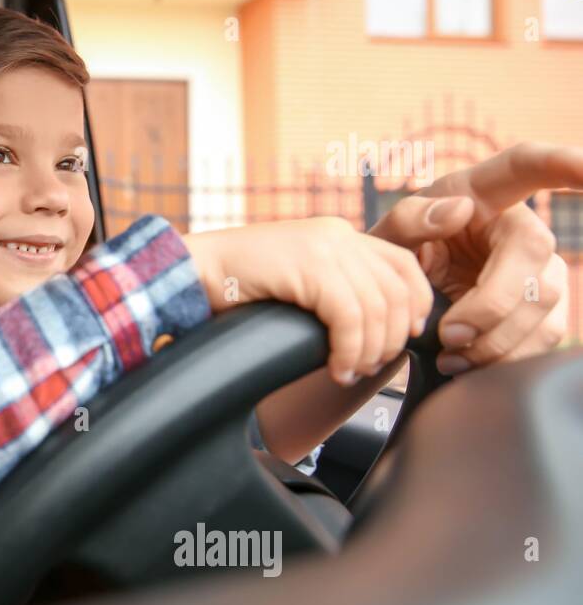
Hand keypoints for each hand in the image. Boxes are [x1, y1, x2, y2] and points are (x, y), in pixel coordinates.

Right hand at [184, 217, 432, 386]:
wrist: (188, 272)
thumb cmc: (232, 287)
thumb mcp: (294, 280)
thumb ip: (330, 289)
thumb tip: (369, 328)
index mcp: (337, 234)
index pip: (404, 265)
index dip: (416, 305)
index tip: (402, 338)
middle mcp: (338, 234)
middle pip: (399, 290)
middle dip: (392, 338)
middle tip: (367, 367)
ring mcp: (324, 246)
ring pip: (378, 308)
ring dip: (368, 351)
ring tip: (347, 371)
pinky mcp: (309, 265)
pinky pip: (350, 318)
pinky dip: (349, 350)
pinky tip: (335, 368)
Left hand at [369, 143, 576, 374]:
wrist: (402, 301)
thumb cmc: (398, 257)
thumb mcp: (387, 236)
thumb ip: (409, 221)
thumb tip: (457, 210)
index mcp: (482, 193)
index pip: (527, 164)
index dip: (563, 162)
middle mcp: (520, 226)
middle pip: (534, 256)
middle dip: (491, 305)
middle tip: (448, 335)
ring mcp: (541, 268)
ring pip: (544, 303)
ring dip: (496, 339)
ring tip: (451, 355)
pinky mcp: (545, 308)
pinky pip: (544, 336)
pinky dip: (506, 357)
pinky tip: (468, 363)